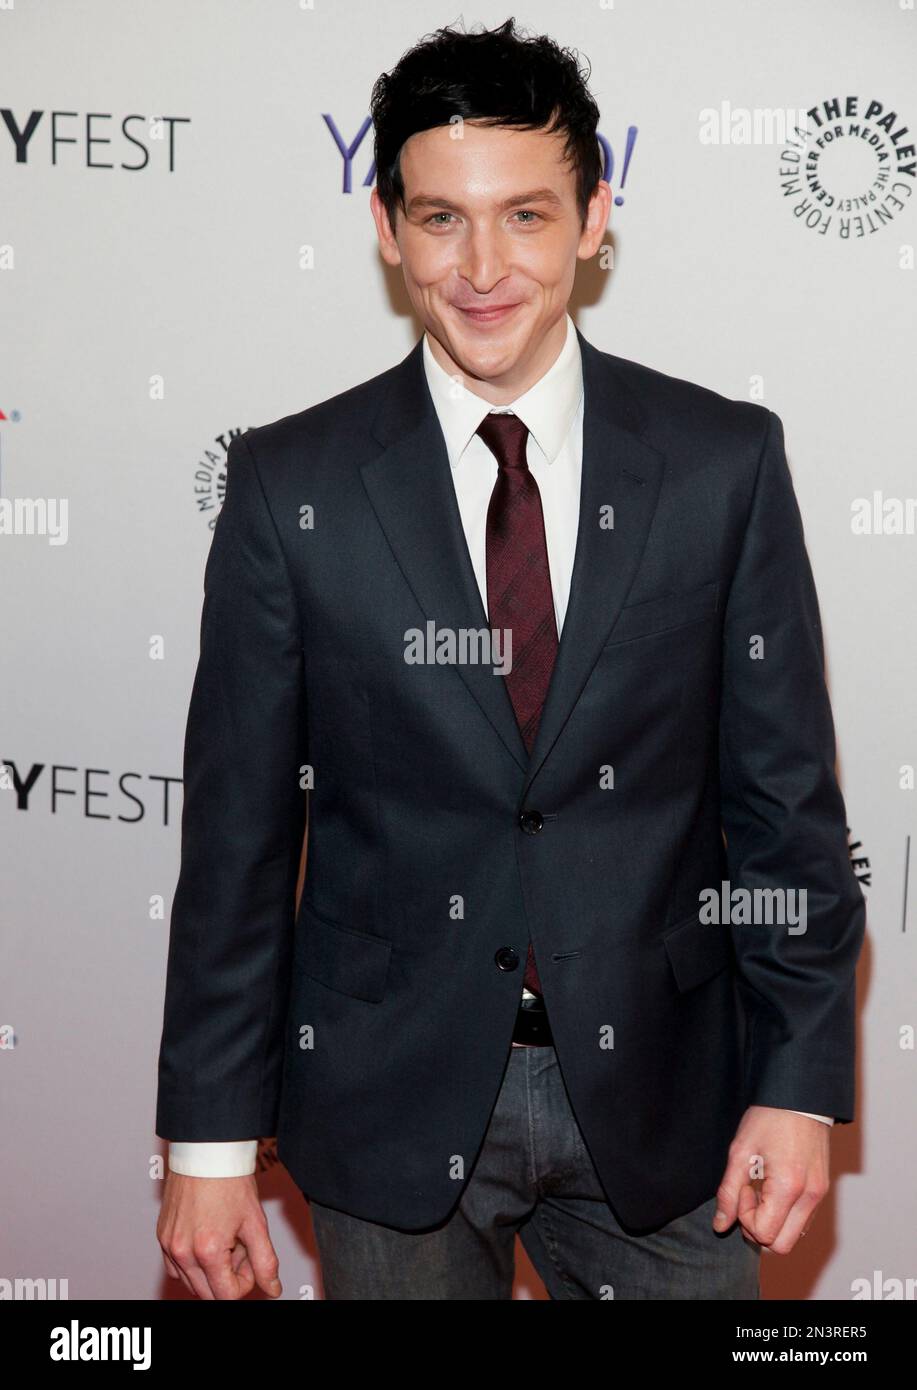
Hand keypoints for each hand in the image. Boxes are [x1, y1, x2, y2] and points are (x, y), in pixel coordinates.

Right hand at [157, 1171, 281, 1299]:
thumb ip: (265, 1261)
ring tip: (224, 1240)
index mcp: (208, 1251)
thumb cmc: (230, 1181)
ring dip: (210, 1272)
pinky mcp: (161, 1236)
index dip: (246, 1282)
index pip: (227, 1296)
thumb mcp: (255, 1223)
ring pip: (190, 1283)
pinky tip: (206, 1239)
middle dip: (228, 1278)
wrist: (207, 1152)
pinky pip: (175, 1267)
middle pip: (208, 1294)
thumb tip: (273, 1289)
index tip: (250, 1258)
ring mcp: (169, 1245)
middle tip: (239, 1247)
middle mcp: (183, 1252)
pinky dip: (192, 1264)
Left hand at [712, 1105, 829, 1253]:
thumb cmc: (769, 1117)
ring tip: (761, 1189)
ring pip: (794, 1236)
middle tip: (749, 1195)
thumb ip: (729, 1191)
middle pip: (782, 1245)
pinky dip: (785, 1215)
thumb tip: (720, 1225)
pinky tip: (774, 1188)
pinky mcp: (822, 1189)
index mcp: (789, 1187)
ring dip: (773, 1223)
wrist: (800, 1096)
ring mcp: (820, 1194)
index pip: (764, 1233)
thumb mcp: (740, 1151)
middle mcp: (810, 1196)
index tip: (743, 1188)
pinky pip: (803, 1220)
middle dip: (759, 1229)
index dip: (745, 1217)